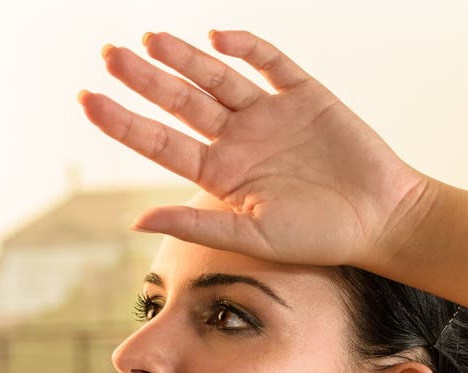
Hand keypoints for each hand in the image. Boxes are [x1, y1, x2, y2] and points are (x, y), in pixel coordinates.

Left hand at [78, 30, 431, 267]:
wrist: (380, 219)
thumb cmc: (318, 238)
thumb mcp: (251, 238)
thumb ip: (195, 224)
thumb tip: (136, 219)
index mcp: (221, 177)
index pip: (161, 143)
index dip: (124, 122)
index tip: (87, 101)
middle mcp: (239, 142)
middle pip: (181, 102)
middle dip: (144, 79)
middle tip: (107, 54)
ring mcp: (269, 116)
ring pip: (218, 77)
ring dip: (185, 58)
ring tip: (148, 39)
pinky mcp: (304, 95)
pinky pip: (270, 63)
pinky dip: (247, 47)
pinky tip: (218, 38)